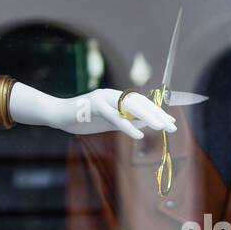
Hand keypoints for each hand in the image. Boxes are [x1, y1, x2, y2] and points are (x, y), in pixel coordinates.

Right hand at [13, 83, 176, 139]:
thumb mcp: (109, 121)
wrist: (57, 114)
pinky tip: (139, 134)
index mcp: (116, 97)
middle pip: (140, 104)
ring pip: (130, 107)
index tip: (172, 122)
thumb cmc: (83, 119)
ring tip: (162, 127)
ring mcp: (103, 99)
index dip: (157, 112)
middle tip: (173, 127)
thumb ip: (126, 120)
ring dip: (148, 117)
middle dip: (158, 115)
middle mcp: (112, 95)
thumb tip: (146, 123)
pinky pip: (114, 117)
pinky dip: (127, 126)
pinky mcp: (94, 106)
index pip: (142, 103)